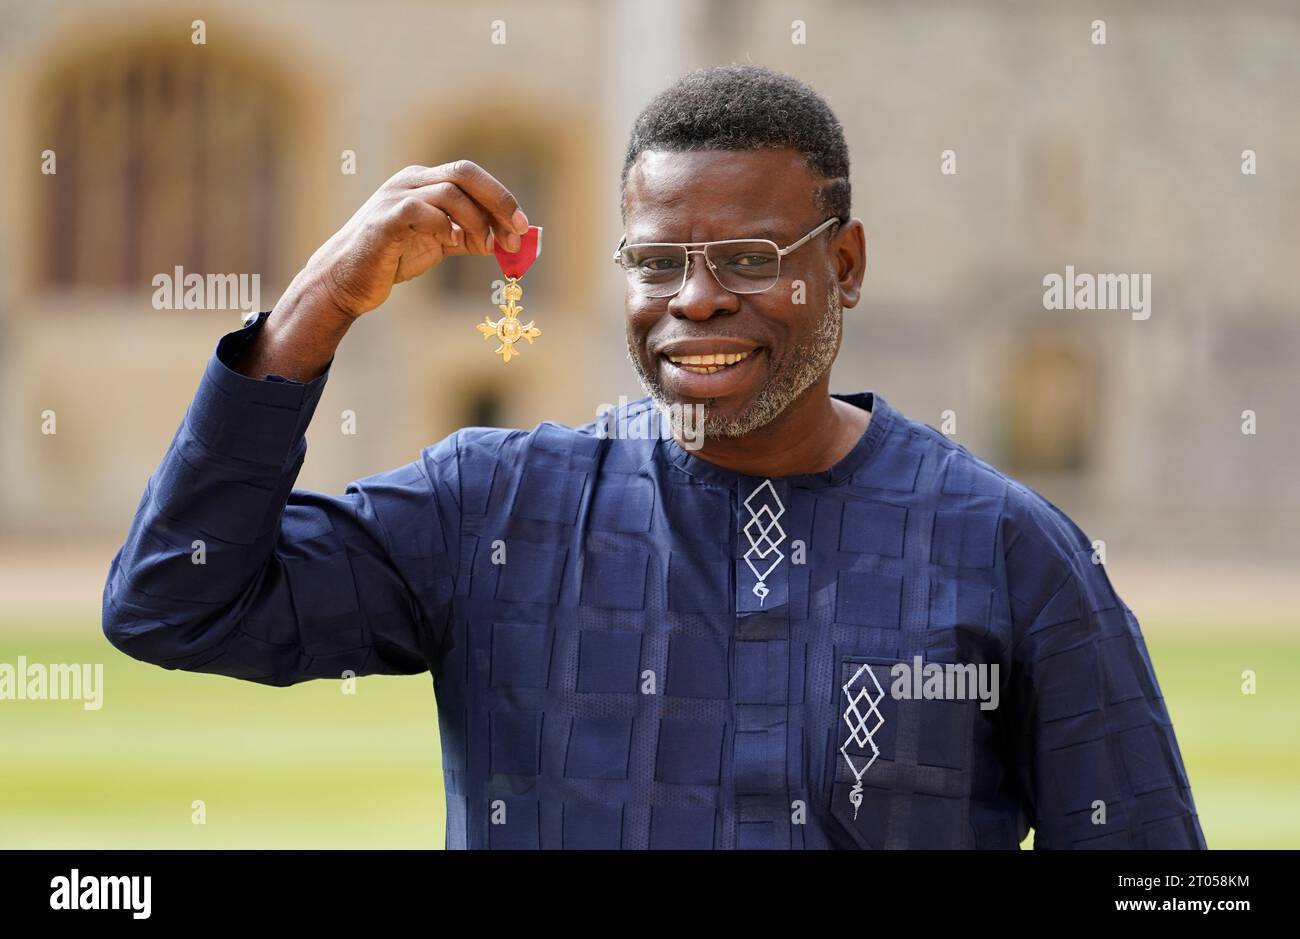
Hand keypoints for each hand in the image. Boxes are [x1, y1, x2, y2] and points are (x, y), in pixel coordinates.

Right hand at [296, 160, 529, 320]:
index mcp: (425, 182)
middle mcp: (411, 181)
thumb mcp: (439, 244)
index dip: (501, 199)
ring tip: (485, 247)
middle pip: (465, 173)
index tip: (523, 228)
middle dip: (498, 201)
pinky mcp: (384, 220)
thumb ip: (469, 237)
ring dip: (476, 221)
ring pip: (448, 192)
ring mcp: (395, 197)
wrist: (347, 279)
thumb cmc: (392, 258)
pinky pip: (421, 211)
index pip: (472, 176)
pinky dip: (444, 226)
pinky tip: (451, 243)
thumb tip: (508, 241)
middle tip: (516, 233)